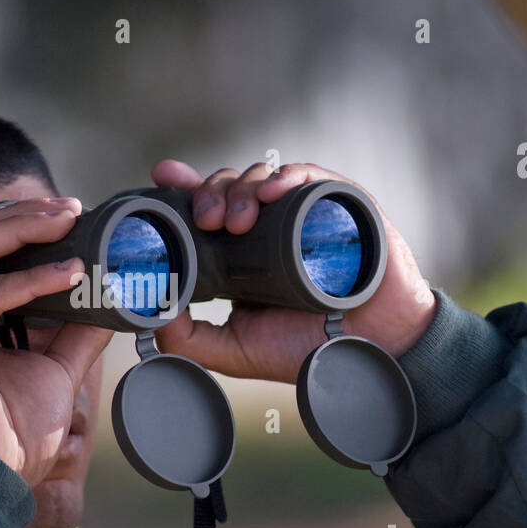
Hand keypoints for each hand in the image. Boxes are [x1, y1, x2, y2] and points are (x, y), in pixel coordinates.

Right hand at [0, 198, 112, 483]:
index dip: (27, 226)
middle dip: (25, 214)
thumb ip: (78, 332)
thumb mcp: (59, 371)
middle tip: (74, 207)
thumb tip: (112, 299)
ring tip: (68, 219)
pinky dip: (29, 279)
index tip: (76, 216)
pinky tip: (68, 274)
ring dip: (21, 227)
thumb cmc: (12, 436)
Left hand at [150, 160, 436, 382]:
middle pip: (230, 186)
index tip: (163, 175)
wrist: (375, 351)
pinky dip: (286, 176)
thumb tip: (151, 312)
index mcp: (242, 251)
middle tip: (205, 220)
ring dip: (242, 188)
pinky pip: (310, 175)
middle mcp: (271, 225)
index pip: (208, 209)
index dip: (184, 189)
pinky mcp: (341, 203)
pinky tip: (271, 192)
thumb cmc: (308, 349)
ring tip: (236, 220)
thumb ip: (187, 339)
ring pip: (263, 175)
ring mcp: (306, 211)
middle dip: (210, 193)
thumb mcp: (233, 350)